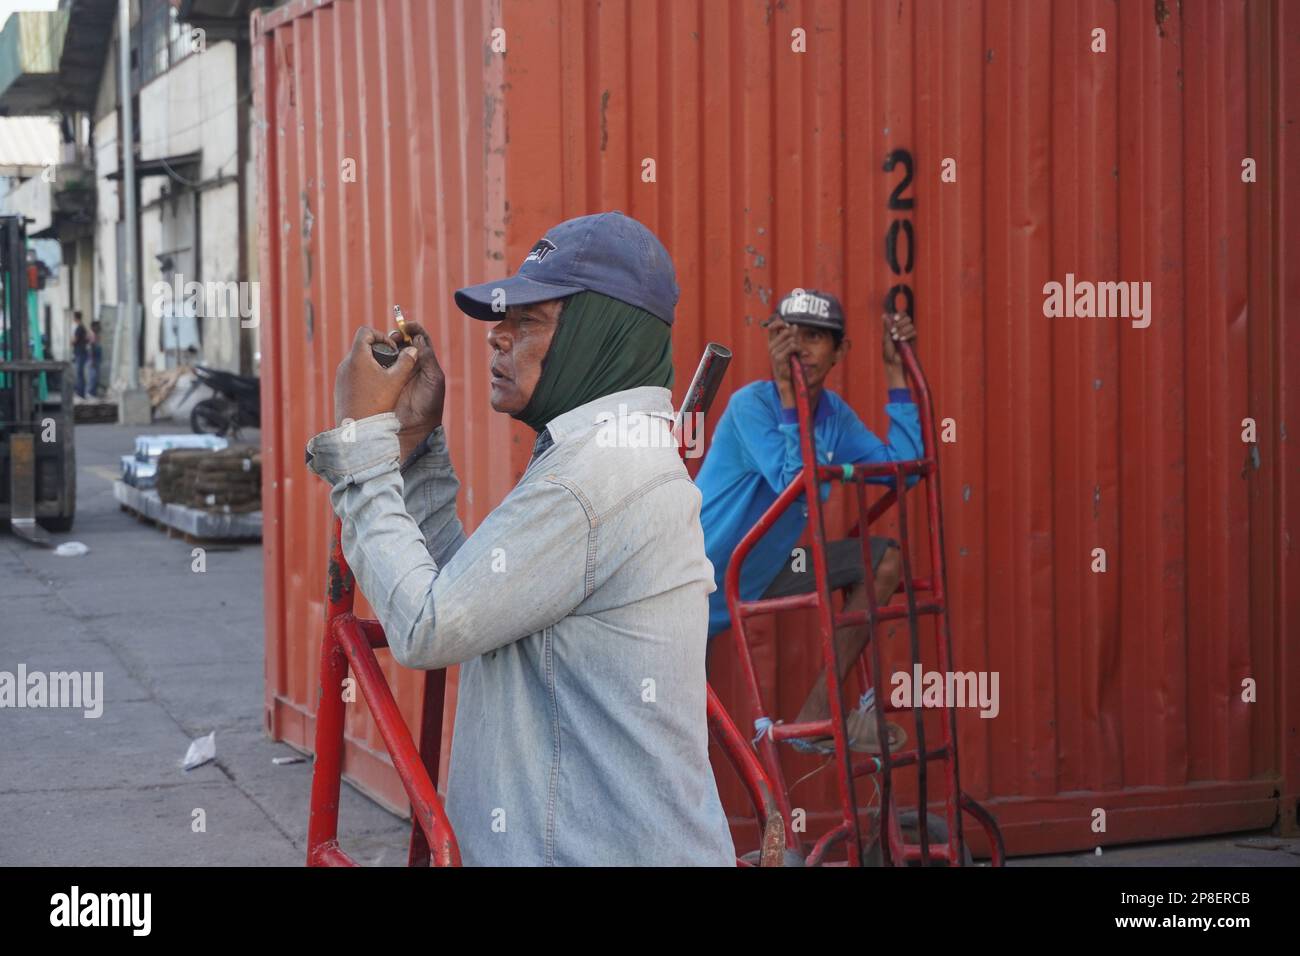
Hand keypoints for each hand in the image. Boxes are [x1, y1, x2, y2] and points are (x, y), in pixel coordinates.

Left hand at [333, 326, 417, 426]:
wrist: (357, 429)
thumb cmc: (376, 404)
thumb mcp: (396, 381)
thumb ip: (406, 361)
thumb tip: (413, 349)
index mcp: (357, 357)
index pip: (366, 332)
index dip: (381, 336)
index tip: (392, 349)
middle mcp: (345, 364)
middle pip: (362, 346)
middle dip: (379, 351)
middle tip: (392, 364)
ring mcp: (340, 376)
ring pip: (357, 361)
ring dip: (372, 364)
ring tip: (385, 379)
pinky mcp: (339, 388)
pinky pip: (352, 374)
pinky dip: (364, 375)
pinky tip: (375, 391)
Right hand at [388, 320, 446, 458]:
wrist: (415, 427)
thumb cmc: (429, 404)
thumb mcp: (434, 379)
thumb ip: (428, 358)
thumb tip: (418, 338)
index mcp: (425, 362)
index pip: (420, 339)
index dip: (413, 329)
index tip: (406, 325)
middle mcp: (411, 364)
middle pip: (403, 341)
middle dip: (398, 334)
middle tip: (394, 336)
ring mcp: (397, 372)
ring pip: (390, 351)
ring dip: (387, 343)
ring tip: (385, 343)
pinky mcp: (384, 380)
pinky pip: (380, 364)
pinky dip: (377, 356)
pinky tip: (375, 354)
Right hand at [767, 317, 796, 404]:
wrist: (786, 380)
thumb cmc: (789, 365)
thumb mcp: (789, 349)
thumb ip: (789, 338)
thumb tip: (794, 326)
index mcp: (772, 344)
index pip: (772, 327)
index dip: (780, 323)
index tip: (787, 324)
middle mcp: (771, 347)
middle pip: (785, 332)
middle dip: (794, 336)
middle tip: (798, 344)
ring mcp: (774, 352)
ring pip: (790, 339)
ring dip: (798, 345)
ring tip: (800, 352)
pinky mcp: (779, 357)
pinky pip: (792, 346)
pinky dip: (798, 349)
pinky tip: (801, 354)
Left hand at [882, 311, 915, 364]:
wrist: (894, 362)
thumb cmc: (888, 352)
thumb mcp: (886, 338)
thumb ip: (886, 327)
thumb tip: (884, 315)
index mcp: (895, 326)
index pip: (901, 315)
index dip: (900, 314)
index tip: (895, 318)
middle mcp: (903, 328)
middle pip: (907, 318)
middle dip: (900, 323)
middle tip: (893, 331)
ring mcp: (908, 334)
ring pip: (911, 325)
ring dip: (902, 330)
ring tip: (895, 338)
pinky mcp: (913, 340)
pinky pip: (914, 333)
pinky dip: (907, 335)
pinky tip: (902, 340)